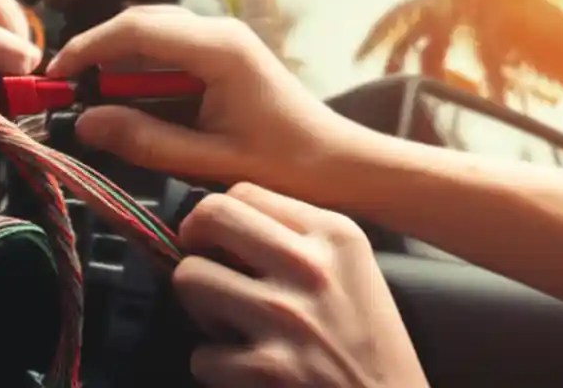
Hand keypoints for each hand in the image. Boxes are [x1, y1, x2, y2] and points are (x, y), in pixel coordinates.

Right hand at [46, 6, 357, 188]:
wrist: (340, 164)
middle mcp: (220, 32)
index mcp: (219, 48)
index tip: (53, 77)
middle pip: (140, 25)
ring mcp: (224, 41)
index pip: (136, 30)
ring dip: (117, 65)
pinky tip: (127, 105)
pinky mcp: (224, 58)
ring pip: (152, 37)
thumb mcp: (208, 160)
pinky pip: (170, 54)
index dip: (88, 49)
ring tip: (87, 101)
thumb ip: (144, 141)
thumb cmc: (287, 165)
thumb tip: (86, 122)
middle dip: (96, 55)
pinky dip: (141, 74)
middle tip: (61, 92)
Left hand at [174, 183, 426, 387]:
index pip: (246, 192)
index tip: (219, 241)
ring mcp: (287, 316)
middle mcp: (310, 266)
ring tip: (227, 324)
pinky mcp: (271, 367)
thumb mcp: (355, 271)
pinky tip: (244, 371)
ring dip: (199, 307)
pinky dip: (216, 368)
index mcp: (334, 234)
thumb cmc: (372, 347)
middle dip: (191, 243)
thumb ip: (301, 241)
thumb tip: (230, 229)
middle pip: (210, 216)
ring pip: (190, 278)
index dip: (220, 219)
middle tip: (202, 267)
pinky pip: (202, 356)